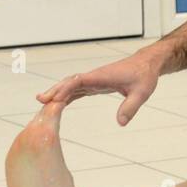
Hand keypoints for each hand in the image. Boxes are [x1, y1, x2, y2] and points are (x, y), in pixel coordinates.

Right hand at [35, 49, 161, 125]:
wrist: (146, 64)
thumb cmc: (144, 76)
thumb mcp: (141, 93)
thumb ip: (130, 107)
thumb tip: (121, 123)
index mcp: (103, 76)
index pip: (80, 80)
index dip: (67, 88)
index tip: (56, 97)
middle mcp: (94, 77)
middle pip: (70, 82)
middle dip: (55, 90)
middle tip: (40, 100)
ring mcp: (93, 80)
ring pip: (71, 86)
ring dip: (57, 93)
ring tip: (42, 104)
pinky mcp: (95, 84)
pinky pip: (77, 90)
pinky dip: (66, 95)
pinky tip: (58, 103)